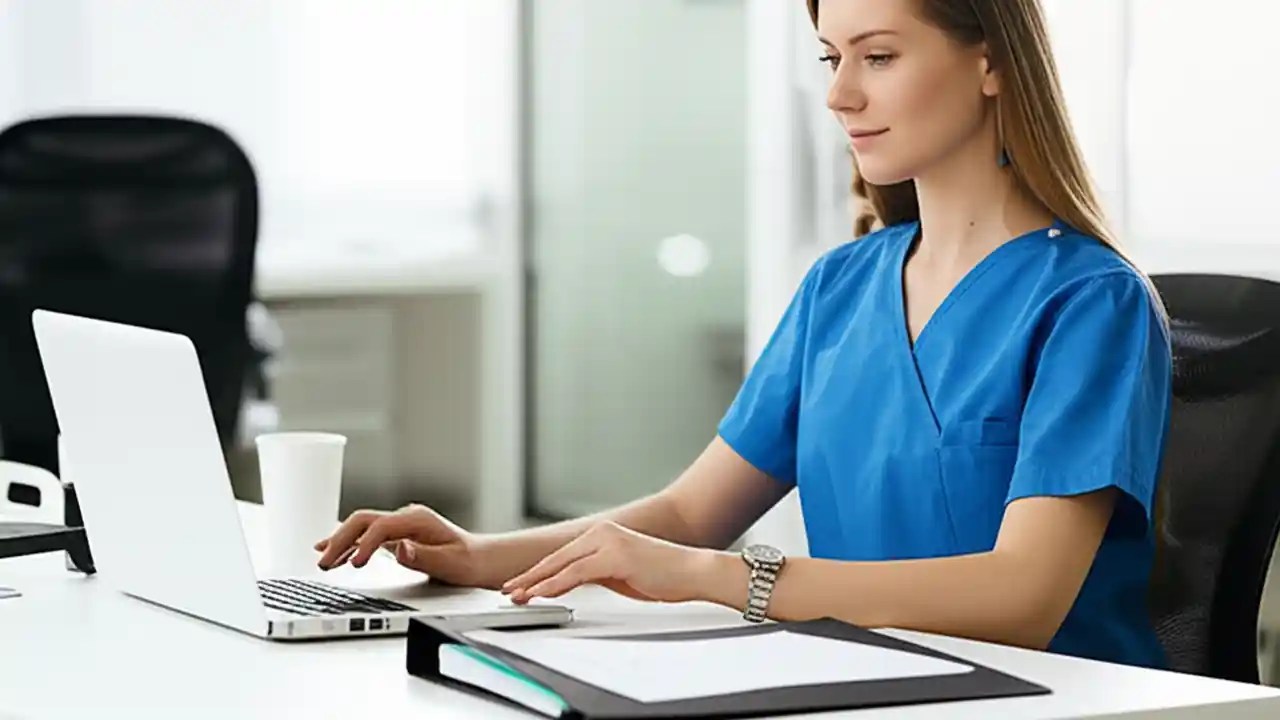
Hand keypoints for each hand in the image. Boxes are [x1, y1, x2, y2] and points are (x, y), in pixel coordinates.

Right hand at [314, 504, 479, 586]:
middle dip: (341, 539)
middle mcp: (406, 518)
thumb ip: (424, 556)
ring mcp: (400, 526)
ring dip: (340, 542)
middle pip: (364, 521)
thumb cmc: (468, 562)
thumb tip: (400, 548)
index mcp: (418, 520)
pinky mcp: (396, 536)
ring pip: (361, 527)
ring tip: (322, 561)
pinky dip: (349, 545)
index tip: (355, 566)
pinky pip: (366, 536)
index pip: (381, 526)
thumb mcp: (450, 563)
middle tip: (324, 562)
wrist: (479, 560)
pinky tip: (333, 554)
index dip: (365, 544)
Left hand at [500, 522, 719, 604]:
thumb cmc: (663, 575)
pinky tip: (540, 594)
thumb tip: (573, 583)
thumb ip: (597, 572)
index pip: (562, 555)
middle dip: (529, 576)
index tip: (520, 583)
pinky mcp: (614, 557)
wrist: (692, 571)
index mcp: (602, 534)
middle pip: (556, 558)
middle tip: (508, 589)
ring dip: (536, 583)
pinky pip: (575, 574)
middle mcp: (601, 533)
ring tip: (517, 596)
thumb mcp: (622, 572)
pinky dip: (554, 585)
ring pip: (561, 566)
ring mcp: (607, 542)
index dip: (539, 570)